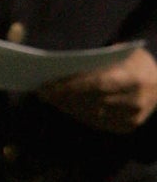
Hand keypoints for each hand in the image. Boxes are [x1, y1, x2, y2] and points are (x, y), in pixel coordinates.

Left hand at [38, 47, 156, 132]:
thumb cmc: (138, 63)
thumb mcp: (125, 53)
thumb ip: (101, 60)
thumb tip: (66, 66)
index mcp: (135, 78)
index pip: (97, 84)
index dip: (71, 86)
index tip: (49, 85)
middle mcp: (135, 101)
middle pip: (91, 101)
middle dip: (64, 97)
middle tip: (42, 92)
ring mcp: (133, 117)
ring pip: (91, 114)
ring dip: (67, 107)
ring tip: (49, 99)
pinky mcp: (127, 127)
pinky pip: (97, 122)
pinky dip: (79, 114)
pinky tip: (65, 106)